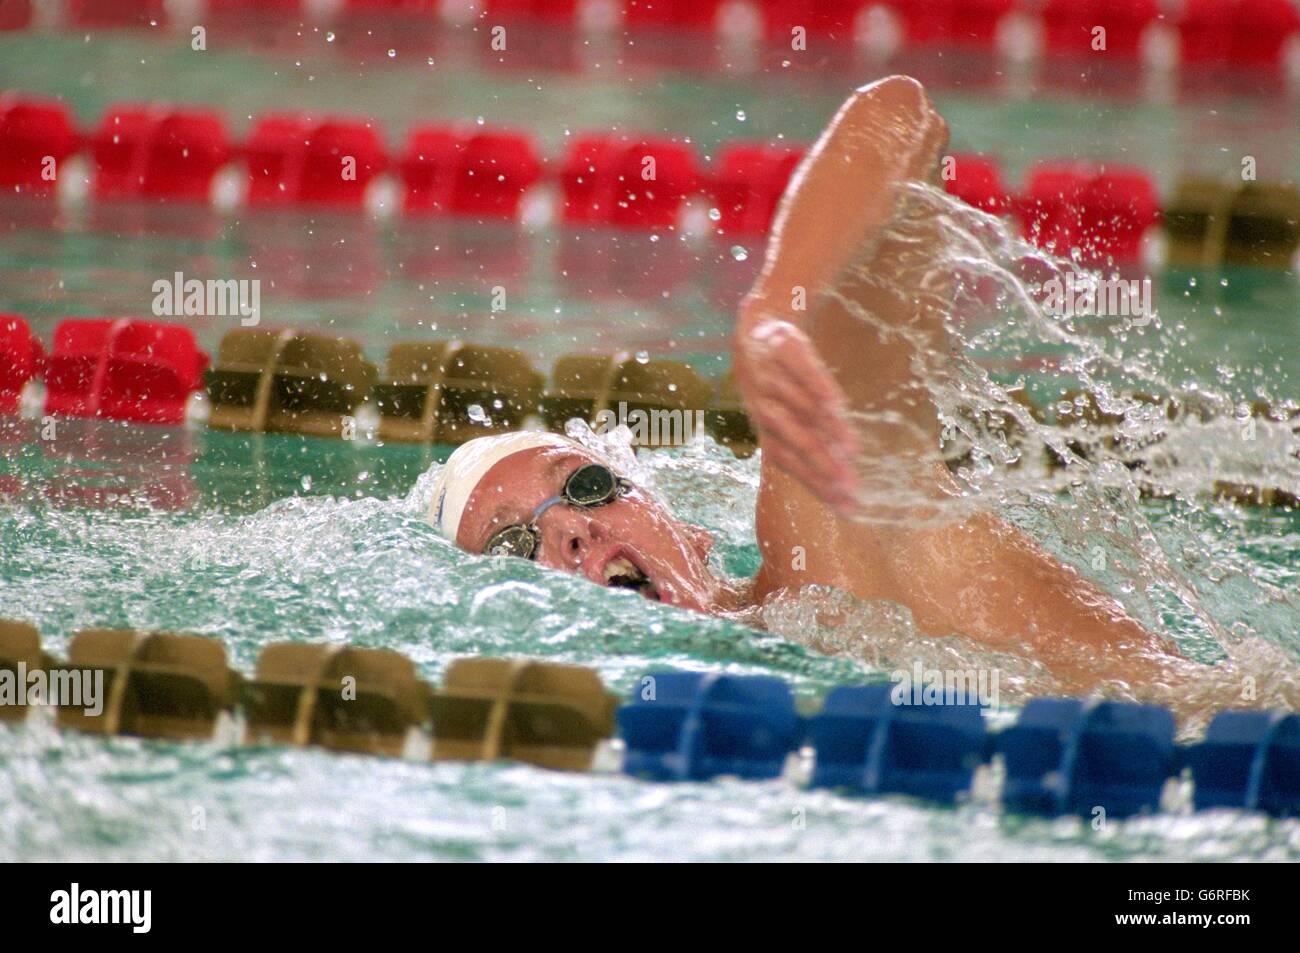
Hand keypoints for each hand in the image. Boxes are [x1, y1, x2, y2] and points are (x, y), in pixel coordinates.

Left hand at [733, 309, 860, 514]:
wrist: (758, 326)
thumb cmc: (778, 380)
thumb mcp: (788, 412)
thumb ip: (813, 439)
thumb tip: (845, 467)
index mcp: (766, 427)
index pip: (790, 462)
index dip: (816, 485)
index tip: (846, 506)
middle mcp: (765, 407)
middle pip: (795, 441)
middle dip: (821, 466)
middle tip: (848, 487)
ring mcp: (772, 378)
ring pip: (798, 408)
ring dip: (824, 431)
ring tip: (851, 452)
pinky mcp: (785, 348)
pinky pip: (801, 370)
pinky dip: (817, 387)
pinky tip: (836, 405)